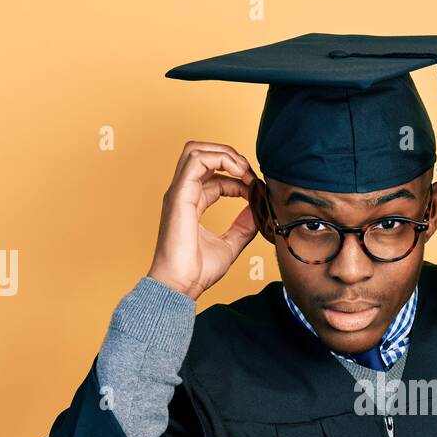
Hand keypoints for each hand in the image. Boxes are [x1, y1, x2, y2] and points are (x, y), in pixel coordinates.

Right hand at [148, 141, 257, 299]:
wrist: (180, 286)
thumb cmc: (196, 271)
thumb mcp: (230, 245)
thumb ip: (243, 226)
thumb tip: (257, 209)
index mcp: (191, 202)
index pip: (214, 176)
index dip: (238, 178)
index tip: (256, 190)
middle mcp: (183, 193)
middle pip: (201, 154)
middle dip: (229, 156)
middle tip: (250, 173)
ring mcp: (179, 192)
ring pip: (196, 150)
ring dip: (225, 154)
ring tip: (245, 171)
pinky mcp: (179, 195)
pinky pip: (197, 161)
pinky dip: (220, 160)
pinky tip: (239, 175)